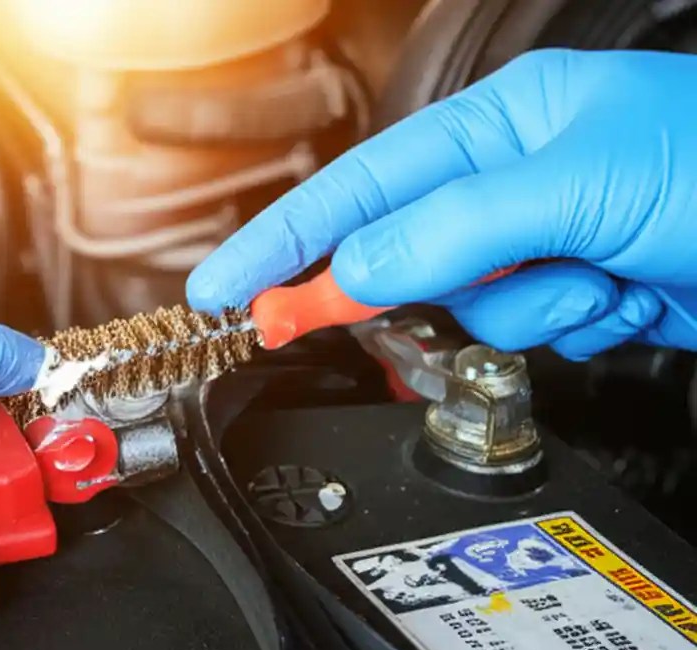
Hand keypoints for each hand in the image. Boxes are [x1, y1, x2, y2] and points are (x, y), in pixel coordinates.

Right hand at [188, 49, 696, 357]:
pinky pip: (528, 330)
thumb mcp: (576, 184)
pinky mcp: (587, 290)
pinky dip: (570, 325)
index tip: (223, 287)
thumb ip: (449, 230)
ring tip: (590, 279)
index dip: (284, 238)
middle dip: (397, 288)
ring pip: (468, 304)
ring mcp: (550, 236)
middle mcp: (515, 177)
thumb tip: (355, 273)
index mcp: (502, 122)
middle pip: (404, 252)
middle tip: (324, 321)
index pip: (362, 186)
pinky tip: (622, 297)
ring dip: (523, 308)